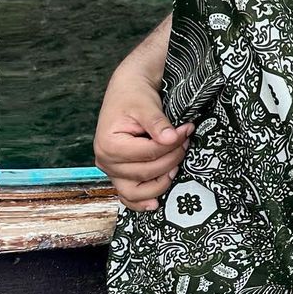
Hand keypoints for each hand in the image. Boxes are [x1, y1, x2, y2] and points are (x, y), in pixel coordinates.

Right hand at [93, 71, 190, 210]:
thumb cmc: (133, 95)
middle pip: (144, 172)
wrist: (127, 89)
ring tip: (177, 165)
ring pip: (136, 191)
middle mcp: (105, 161)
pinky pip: (128, 195)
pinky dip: (141, 201)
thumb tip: (171, 140)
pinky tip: (155, 203)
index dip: (171, 145)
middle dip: (171, 159)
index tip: (187, 130)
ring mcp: (111, 170)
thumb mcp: (145, 104)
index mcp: (108, 144)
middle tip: (186, 142)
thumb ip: (157, 123)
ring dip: (160, 182)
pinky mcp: (119, 173)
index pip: (147, 154)